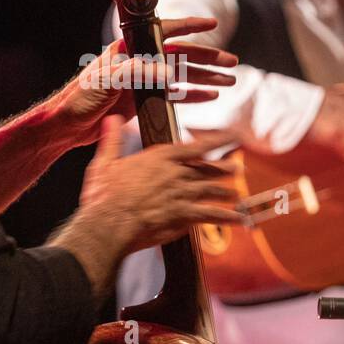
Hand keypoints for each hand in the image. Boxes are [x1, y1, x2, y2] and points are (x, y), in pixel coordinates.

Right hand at [50, 117, 243, 299]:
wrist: (109, 224)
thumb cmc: (104, 195)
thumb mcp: (104, 163)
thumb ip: (112, 140)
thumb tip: (111, 119)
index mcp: (160, 157)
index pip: (196, 146)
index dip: (217, 141)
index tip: (233, 137)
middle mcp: (176, 174)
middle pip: (208, 169)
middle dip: (224, 168)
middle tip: (237, 167)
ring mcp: (182, 195)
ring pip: (212, 191)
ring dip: (226, 193)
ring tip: (237, 194)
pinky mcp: (184, 216)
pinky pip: (211, 216)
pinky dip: (227, 217)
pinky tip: (239, 220)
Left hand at [54, 17, 237, 145]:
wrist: (67, 124)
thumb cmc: (80, 97)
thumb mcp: (107, 80)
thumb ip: (138, 72)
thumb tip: (169, 74)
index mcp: (129, 50)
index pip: (164, 32)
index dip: (189, 26)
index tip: (212, 24)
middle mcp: (139, 62)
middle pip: (181, 55)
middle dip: (208, 57)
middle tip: (232, 61)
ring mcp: (143, 82)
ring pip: (182, 76)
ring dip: (206, 78)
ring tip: (230, 80)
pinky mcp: (143, 101)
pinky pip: (175, 96)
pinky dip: (193, 96)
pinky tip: (211, 96)